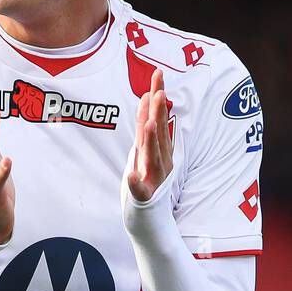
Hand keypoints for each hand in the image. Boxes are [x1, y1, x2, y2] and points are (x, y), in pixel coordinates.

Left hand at [126, 67, 172, 202]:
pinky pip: (140, 190)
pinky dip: (136, 183)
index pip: (157, 117)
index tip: (157, 75)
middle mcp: (160, 159)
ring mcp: (154, 177)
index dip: (158, 97)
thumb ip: (146, 123)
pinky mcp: (145, 196)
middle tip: (158, 92)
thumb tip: (147, 96)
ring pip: (152, 157)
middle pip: (158, 132)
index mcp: (158, 148)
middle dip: (159, 112)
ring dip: (151, 141)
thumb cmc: (147, 178)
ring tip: (150, 124)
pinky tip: (131, 177)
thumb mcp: (145, 148)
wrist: (151, 215)